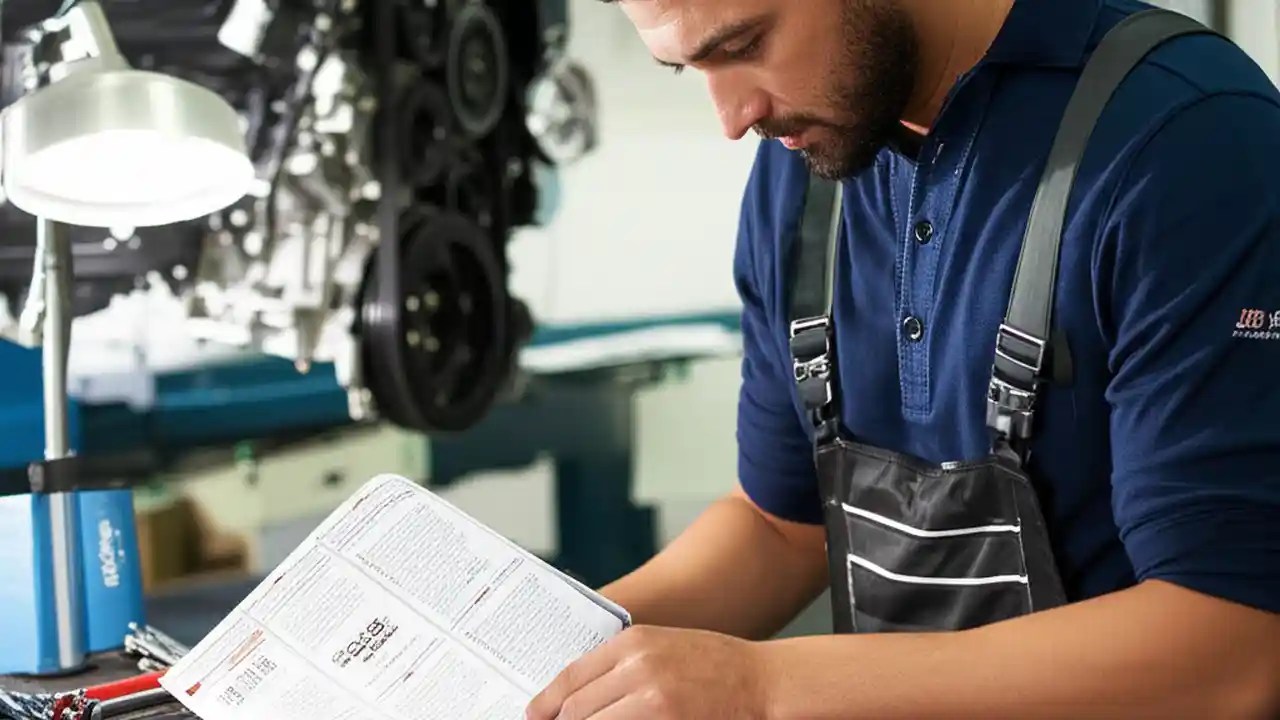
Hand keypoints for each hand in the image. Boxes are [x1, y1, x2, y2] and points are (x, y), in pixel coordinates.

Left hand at [525, 625, 769, 719]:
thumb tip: (583, 694)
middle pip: (575, 708)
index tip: (534, 715)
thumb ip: (624, 665)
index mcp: (633, 641)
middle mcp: (636, 667)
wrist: (763, 681)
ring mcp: (651, 698)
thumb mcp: (663, 647)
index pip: (572, 676)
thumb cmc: (716, 665)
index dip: (546, 702)